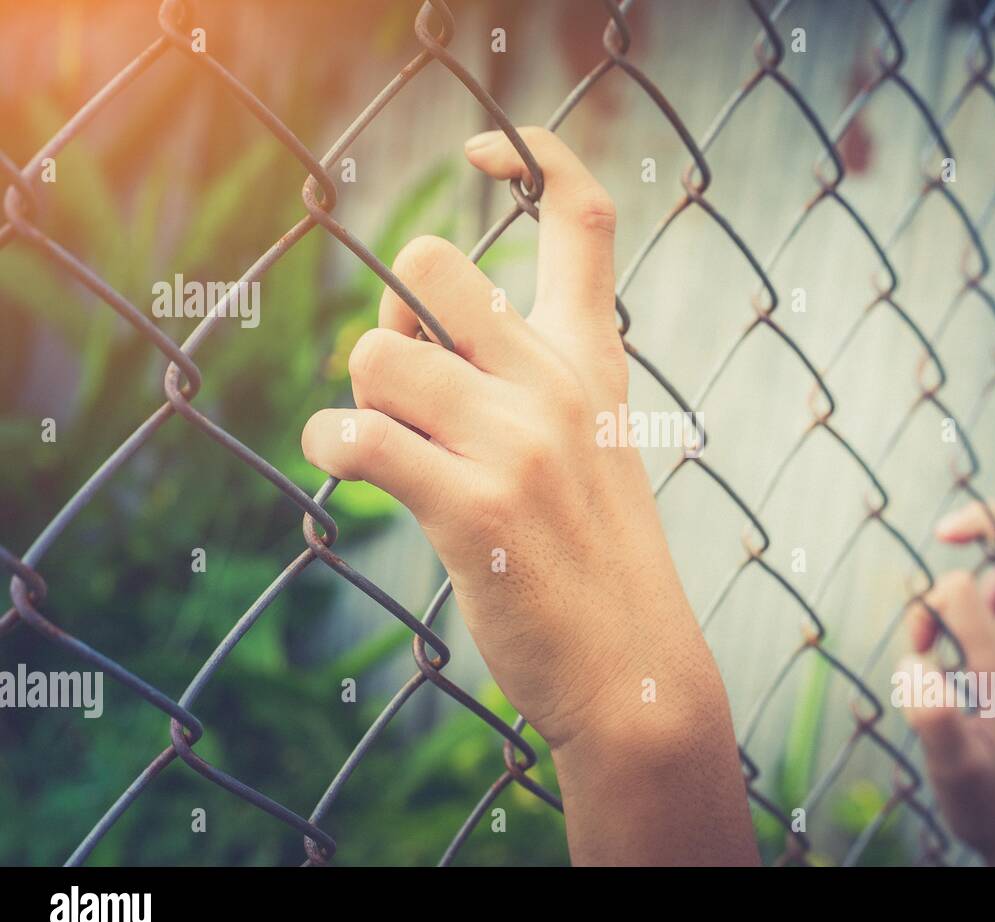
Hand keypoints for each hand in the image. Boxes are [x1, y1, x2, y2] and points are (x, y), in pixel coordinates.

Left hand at [300, 127, 756, 864]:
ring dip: (358, 399)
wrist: (638, 672)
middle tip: (408, 385)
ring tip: (381, 447)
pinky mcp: (476, 509)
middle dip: (393, 315)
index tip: (488, 154)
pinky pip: (360, 439)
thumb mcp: (581, 448)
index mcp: (593, 363)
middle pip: (434, 266)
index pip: (586, 218)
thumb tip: (391, 334)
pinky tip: (345, 467)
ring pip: (377, 356)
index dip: (537, 155)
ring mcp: (521, 444)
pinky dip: (332, 449)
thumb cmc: (592, 557)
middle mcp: (560, 385)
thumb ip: (506, 376)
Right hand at [900, 501, 994, 865]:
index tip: (917, 647)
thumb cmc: (984, 803)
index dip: (926, 605)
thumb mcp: (948, 770)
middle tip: (943, 531)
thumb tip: (917, 664)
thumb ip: (930, 716)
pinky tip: (986, 623)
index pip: (964, 589)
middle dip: (982, 524)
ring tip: (965, 609)